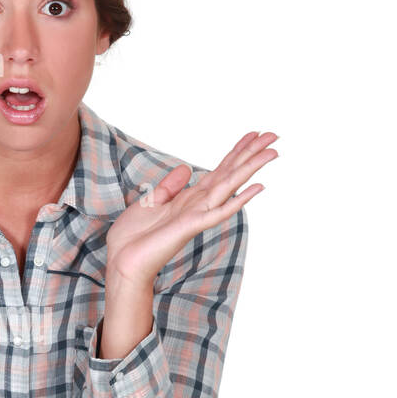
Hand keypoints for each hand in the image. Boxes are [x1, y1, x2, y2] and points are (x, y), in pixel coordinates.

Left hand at [105, 131, 278, 284]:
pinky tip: (256, 188)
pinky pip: (219, 212)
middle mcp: (198, 205)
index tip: (254, 134)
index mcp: (189, 199)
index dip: (236, 152)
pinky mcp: (190, 226)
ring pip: (229, 186)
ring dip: (250, 169)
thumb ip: (170, 187)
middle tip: (274, 136)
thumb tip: (186, 169)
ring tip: (271, 153)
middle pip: (230, 174)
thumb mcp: (149, 203)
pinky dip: (238, 201)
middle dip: (251, 154)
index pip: (219, 171)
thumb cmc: (133, 239)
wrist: (123, 263)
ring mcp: (197, 215)